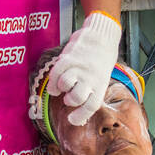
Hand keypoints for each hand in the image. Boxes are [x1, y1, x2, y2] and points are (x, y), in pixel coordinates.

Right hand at [47, 11, 121, 125]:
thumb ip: (91, 91)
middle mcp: (91, 77)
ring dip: (60, 88)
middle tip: (68, 98)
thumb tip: (78, 111)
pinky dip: (52, 80)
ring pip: (64, 84)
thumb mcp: (102, 77)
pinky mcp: (69, 57)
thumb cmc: (101, 60)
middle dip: (69, 100)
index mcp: (101, 84)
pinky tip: (54, 83)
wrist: (102, 35)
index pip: (91, 106)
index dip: (80, 116)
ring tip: (63, 86)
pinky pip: (56, 73)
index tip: (71, 120)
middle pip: (76, 97)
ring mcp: (79, 67)